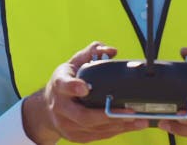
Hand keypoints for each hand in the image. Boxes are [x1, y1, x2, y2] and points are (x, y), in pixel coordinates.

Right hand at [22, 41, 148, 143]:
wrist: (47, 107)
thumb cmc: (65, 81)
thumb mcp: (74, 62)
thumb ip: (92, 52)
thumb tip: (112, 50)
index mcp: (59, 85)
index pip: (64, 86)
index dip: (73, 87)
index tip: (85, 88)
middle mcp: (60, 107)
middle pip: (82, 115)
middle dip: (108, 115)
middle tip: (130, 112)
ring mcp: (66, 124)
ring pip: (93, 128)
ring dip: (118, 125)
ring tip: (140, 120)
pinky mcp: (74, 136)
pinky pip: (97, 136)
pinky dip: (115, 131)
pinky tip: (130, 126)